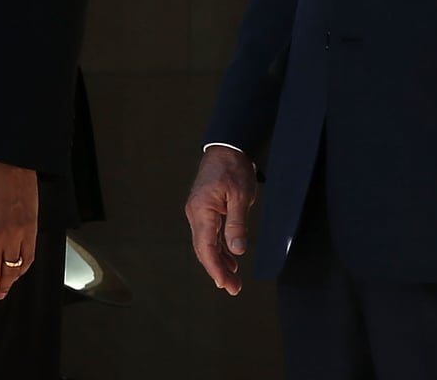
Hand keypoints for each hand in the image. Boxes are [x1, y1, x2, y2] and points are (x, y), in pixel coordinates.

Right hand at [184, 145, 256, 295]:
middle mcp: (196, 214)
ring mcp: (199, 212)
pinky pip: (210, 234)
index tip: (225, 284)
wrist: (227, 147)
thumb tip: (237, 250)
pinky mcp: (206, 209)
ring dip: (219, 261)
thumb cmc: (233, 167)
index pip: (206, 247)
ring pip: (207, 243)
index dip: (215, 268)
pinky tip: (231, 259)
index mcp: (201, 211)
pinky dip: (220, 248)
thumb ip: (237, 223)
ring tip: (233, 279)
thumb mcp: (240, 195)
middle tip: (233, 288)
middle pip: (204, 249)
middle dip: (218, 270)